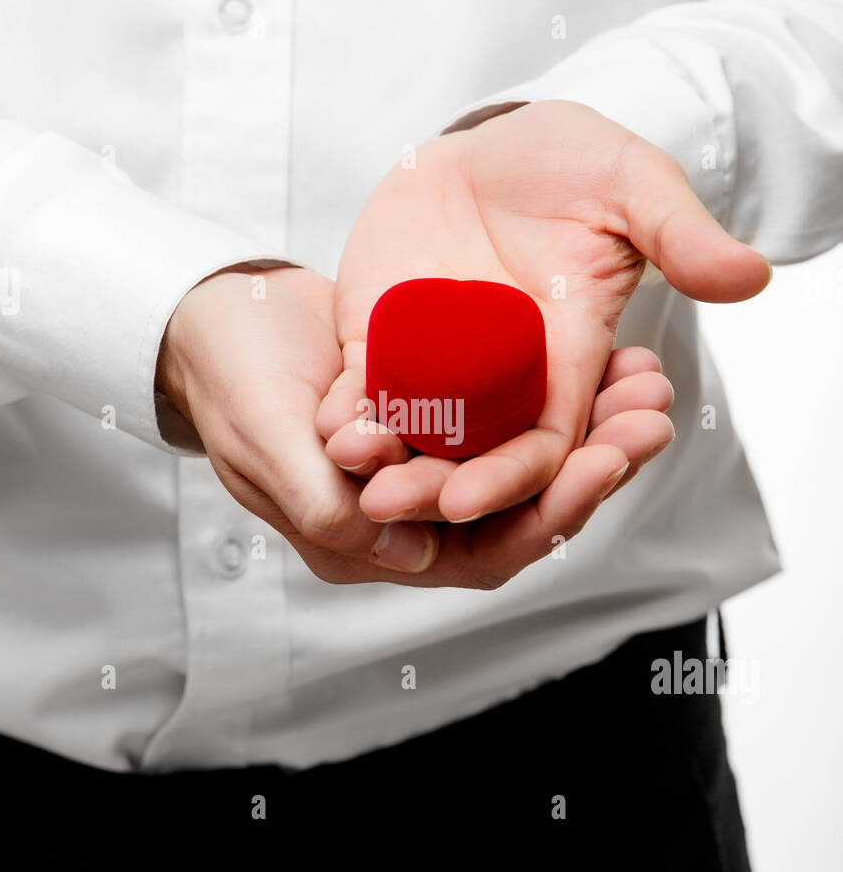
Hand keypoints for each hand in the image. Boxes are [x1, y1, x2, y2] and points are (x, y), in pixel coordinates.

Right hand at [157, 263, 672, 586]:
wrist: (221, 317)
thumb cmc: (232, 378)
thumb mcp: (267, 439)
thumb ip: (325, 502)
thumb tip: (407, 549)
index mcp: (371, 543)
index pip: (481, 554)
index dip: (546, 516)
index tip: (603, 462)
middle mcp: (413, 516)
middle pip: (524, 511)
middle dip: (593, 469)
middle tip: (651, 421)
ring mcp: (432, 465)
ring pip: (528, 463)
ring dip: (592, 429)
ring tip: (648, 383)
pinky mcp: (444, 415)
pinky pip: (516, 415)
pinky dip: (563, 392)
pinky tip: (609, 355)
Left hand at [319, 100, 769, 526]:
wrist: (489, 143)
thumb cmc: (569, 162)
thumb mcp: (632, 187)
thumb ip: (681, 235)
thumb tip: (752, 279)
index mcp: (566, 362)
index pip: (547, 444)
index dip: (516, 477)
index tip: (475, 498)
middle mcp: (501, 381)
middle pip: (475, 460)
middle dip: (440, 489)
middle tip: (398, 505)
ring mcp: (439, 366)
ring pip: (415, 440)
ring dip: (387, 466)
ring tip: (359, 483)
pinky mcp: (383, 342)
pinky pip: (363, 392)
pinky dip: (347, 416)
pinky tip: (327, 432)